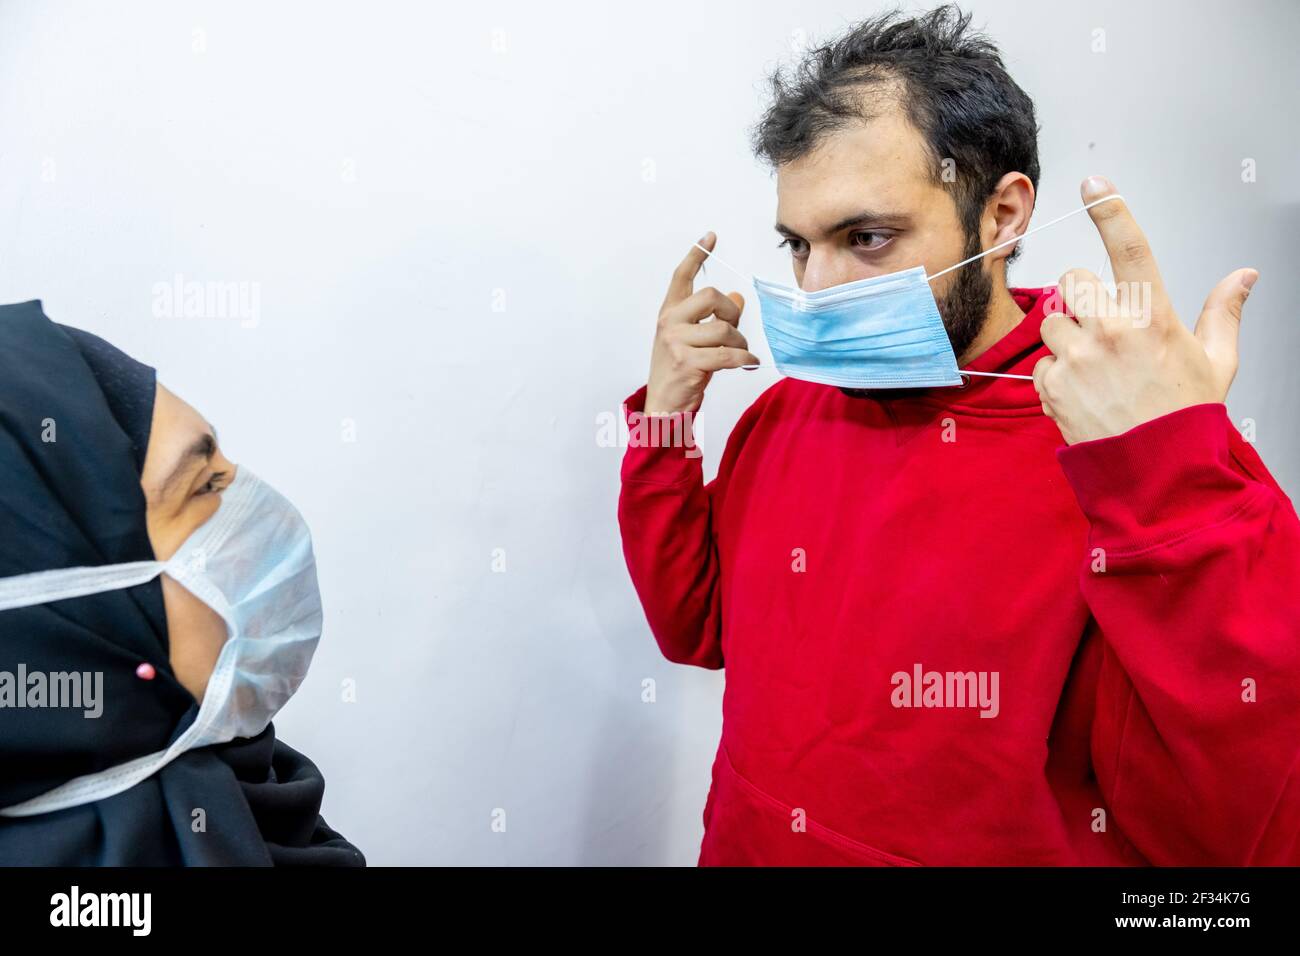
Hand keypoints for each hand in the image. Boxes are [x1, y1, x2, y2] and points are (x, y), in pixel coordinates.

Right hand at [644, 232, 758, 414]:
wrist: (662, 406)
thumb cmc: (679, 371)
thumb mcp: (693, 340)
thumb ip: (713, 318)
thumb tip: (738, 296)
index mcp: (669, 313)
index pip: (681, 276)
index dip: (696, 254)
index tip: (710, 236)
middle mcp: (669, 322)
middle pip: (712, 296)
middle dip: (732, 312)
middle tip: (735, 330)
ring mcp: (676, 342)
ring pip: (724, 329)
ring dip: (740, 343)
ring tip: (740, 354)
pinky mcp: (687, 363)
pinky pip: (728, 355)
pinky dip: (744, 360)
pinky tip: (749, 363)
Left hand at [1033, 176, 1257, 444]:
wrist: (1157, 472)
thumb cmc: (1186, 416)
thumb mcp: (1216, 361)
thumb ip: (1224, 312)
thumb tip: (1243, 277)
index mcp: (1153, 316)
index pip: (1130, 248)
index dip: (1112, 210)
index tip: (1095, 184)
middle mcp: (1111, 330)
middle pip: (1072, 280)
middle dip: (1082, 297)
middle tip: (1103, 326)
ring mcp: (1078, 357)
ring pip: (1051, 320)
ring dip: (1066, 336)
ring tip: (1095, 366)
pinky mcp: (1052, 384)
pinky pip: (1040, 362)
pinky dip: (1054, 374)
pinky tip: (1082, 391)